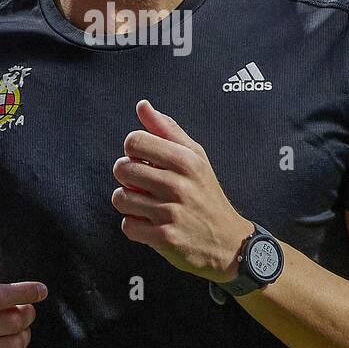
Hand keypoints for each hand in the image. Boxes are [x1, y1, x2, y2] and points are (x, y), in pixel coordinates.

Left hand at [111, 99, 254, 281]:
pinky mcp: (164, 237)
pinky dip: (135, 226)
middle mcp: (178, 185)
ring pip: (120, 198)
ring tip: (146, 204)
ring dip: (129, 202)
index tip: (144, 160)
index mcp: (185, 160)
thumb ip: (166, 129)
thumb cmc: (206, 193)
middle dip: (127, 176)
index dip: (132, 150)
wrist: (228, 242)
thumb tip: (142, 105)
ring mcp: (171, 212)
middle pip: (122, 168)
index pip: (134, 141)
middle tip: (144, 184)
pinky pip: (128, 226)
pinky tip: (150, 223)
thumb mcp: (195, 156)